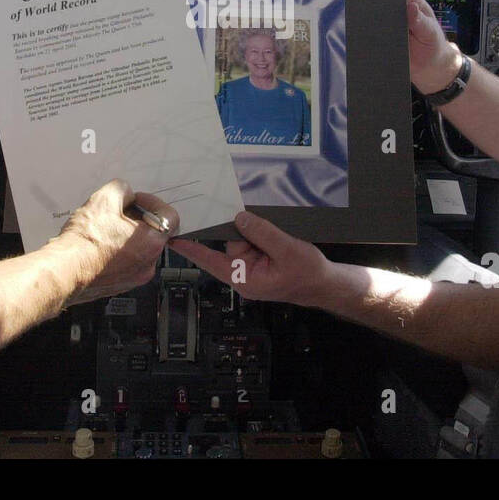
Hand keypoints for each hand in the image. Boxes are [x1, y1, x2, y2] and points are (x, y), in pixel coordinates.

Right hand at [53, 180, 178, 304]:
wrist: (63, 270)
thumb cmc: (84, 241)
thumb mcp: (105, 198)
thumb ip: (123, 189)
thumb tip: (125, 193)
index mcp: (152, 242)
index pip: (169, 216)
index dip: (152, 202)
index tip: (136, 199)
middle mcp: (148, 263)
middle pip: (153, 232)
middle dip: (136, 218)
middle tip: (116, 211)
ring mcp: (134, 277)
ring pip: (138, 248)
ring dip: (125, 235)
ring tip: (103, 228)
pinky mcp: (119, 285)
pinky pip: (125, 262)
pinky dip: (116, 252)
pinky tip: (98, 244)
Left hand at [169, 212, 331, 306]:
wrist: (325, 282)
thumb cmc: (307, 274)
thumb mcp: (286, 251)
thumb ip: (262, 234)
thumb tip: (240, 218)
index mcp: (244, 278)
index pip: (211, 261)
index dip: (192, 249)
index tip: (173, 238)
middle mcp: (243, 272)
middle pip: (228, 243)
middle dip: (238, 229)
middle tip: (243, 217)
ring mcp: (252, 265)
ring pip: (242, 238)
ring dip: (254, 230)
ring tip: (273, 232)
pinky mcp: (260, 257)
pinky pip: (253, 239)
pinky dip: (259, 232)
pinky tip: (272, 233)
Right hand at [349, 0, 460, 93]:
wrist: (431, 70)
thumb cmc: (434, 46)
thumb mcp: (430, 33)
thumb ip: (420, 22)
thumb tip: (411, 8)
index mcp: (409, 1)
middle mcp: (395, 9)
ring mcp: (387, 22)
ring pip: (368, 8)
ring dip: (355, 1)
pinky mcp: (381, 36)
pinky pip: (366, 27)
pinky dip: (356, 22)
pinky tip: (345, 19)